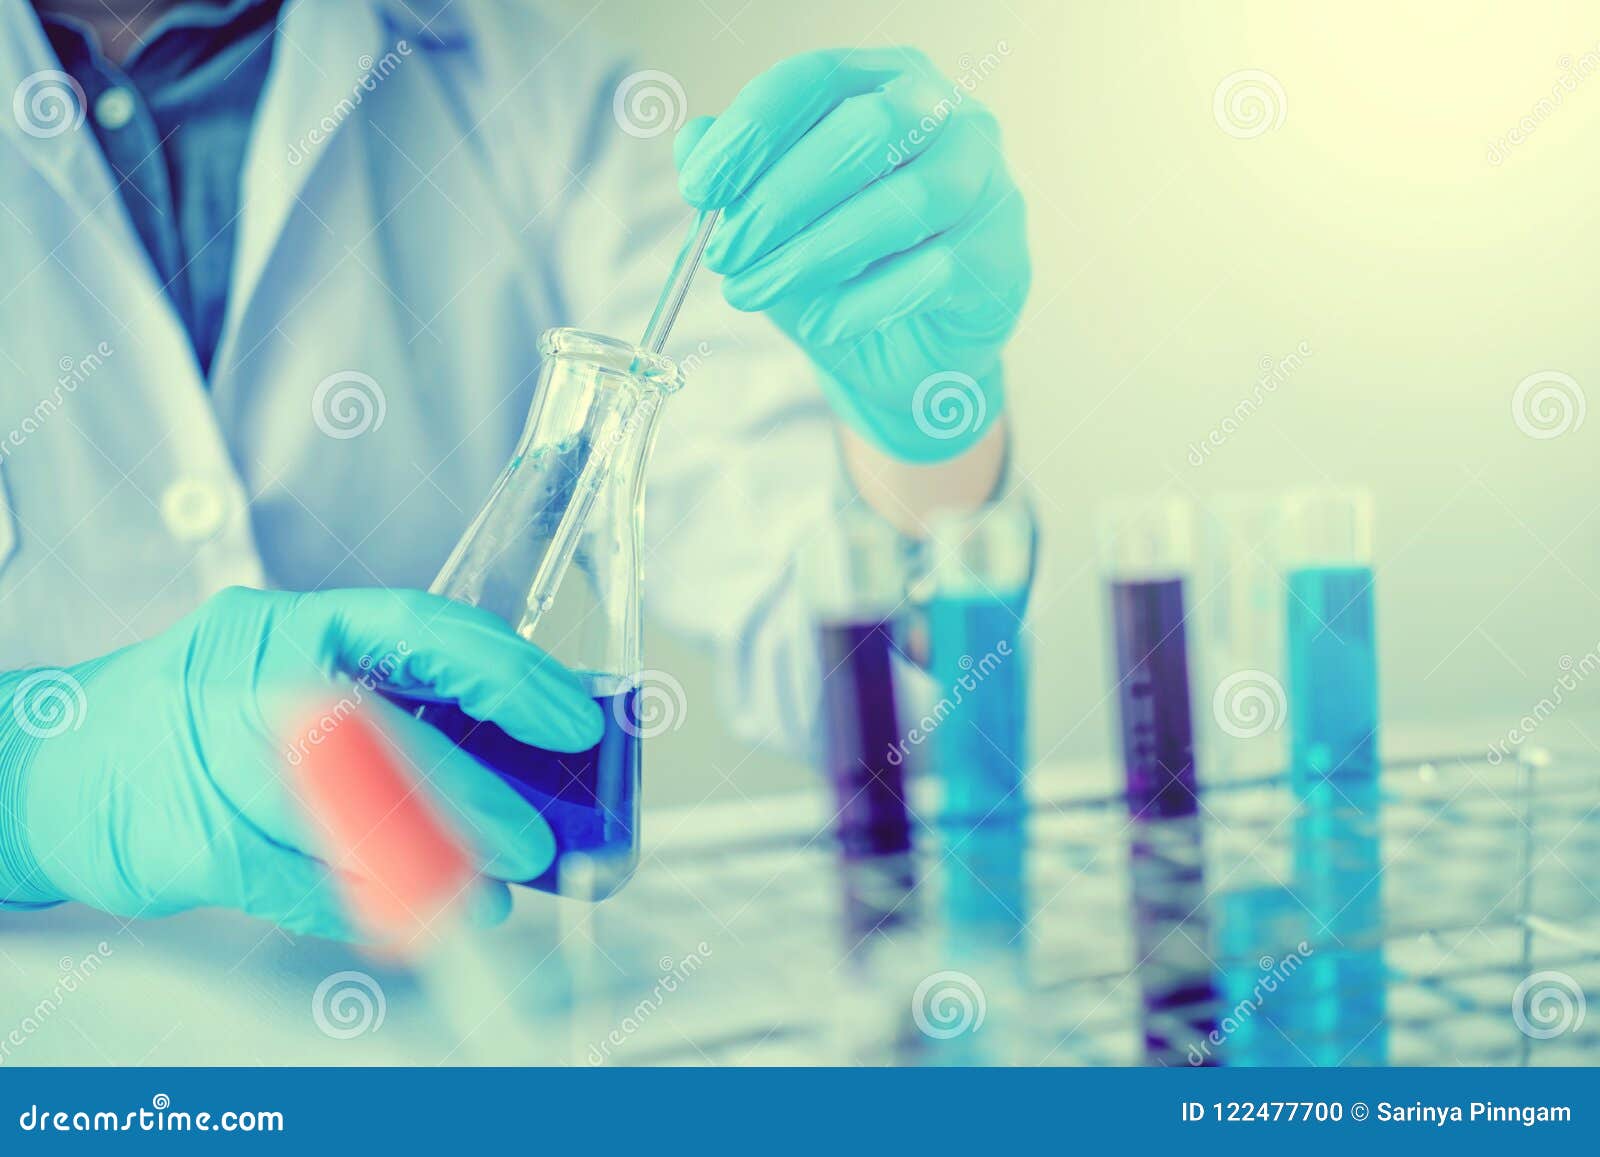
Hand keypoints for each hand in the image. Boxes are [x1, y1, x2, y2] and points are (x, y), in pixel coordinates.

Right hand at [0, 587, 601, 937]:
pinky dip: (373, 904)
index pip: (425, 631)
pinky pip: (306, 885)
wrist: (54, 764)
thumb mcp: (291, 672)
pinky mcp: (195, 844)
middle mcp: (254, 682)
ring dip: (436, 865)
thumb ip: (388, 702)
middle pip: (387, 738)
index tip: (572, 719)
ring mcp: (216, 763)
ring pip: (350, 823)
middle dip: (477, 795)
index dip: (508, 675)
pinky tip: (420, 912)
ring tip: (494, 889)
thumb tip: (511, 755)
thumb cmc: (195, 713)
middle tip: (541, 836)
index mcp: (294, 625)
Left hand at [675, 47, 1029, 463]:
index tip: (699, 187)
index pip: (817, 79)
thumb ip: (740, 178)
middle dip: (782, 194)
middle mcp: (950, 118)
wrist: (912, 355)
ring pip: (907, 202)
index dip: (752, 130)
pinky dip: (865, 302)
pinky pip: (933, 272)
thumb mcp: (777, 223)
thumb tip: (693, 141)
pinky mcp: (1001, 262)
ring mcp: (987, 187)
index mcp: (886, 83)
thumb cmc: (846, 270)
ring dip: (815, 252)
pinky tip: (819, 325)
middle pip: (869, 130)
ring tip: (753, 292)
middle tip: (724, 251)